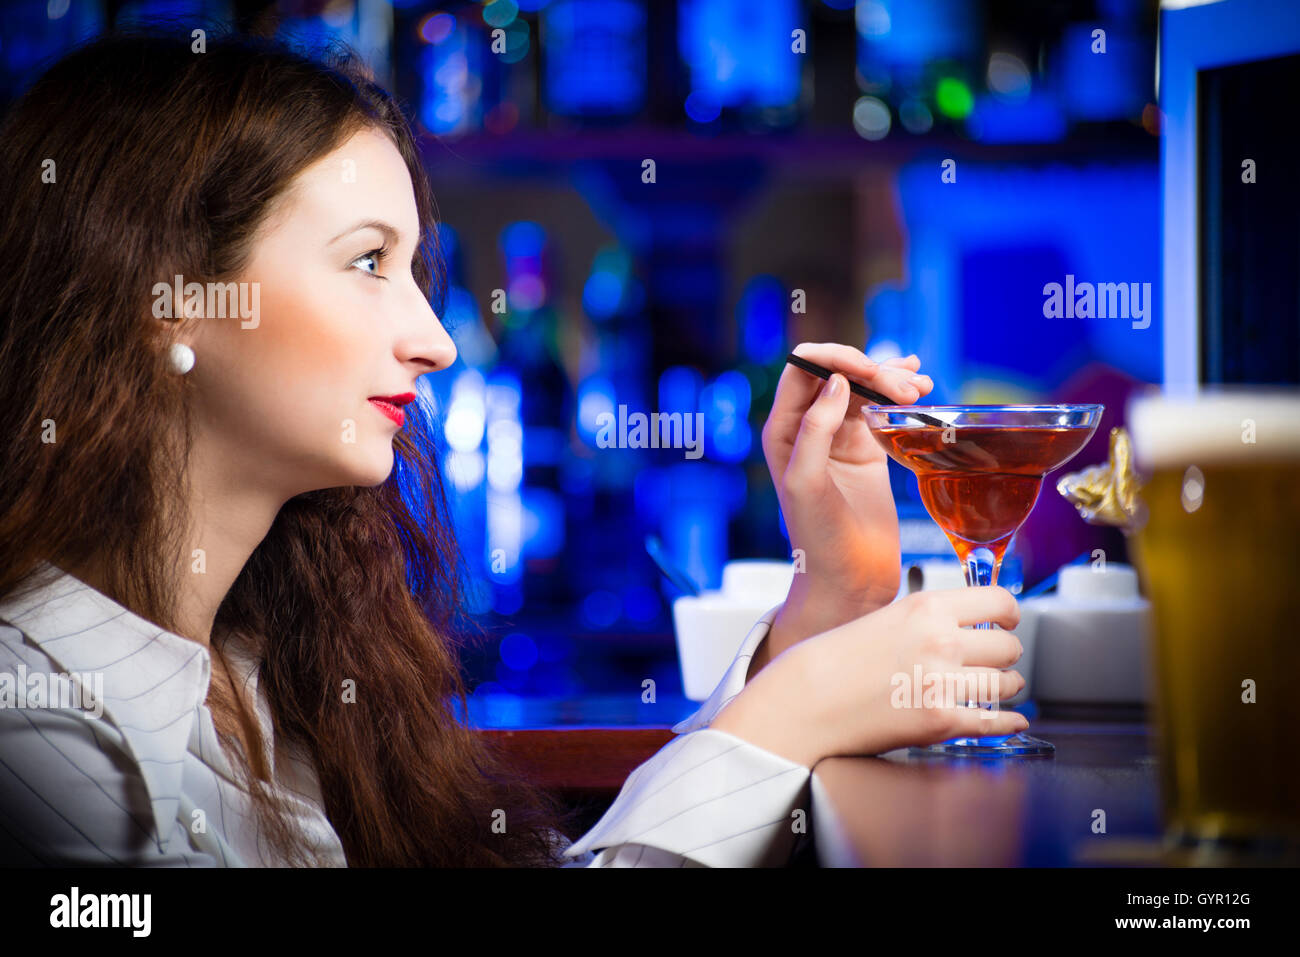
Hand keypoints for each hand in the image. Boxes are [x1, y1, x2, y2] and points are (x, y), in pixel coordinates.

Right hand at [714, 587, 1027, 766]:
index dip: (1009, 614)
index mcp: (926, 608)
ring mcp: (942, 682)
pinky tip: (1011, 718)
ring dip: (1007, 686)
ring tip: (998, 687)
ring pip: (1007, 682)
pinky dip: (1009, 720)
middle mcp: (940, 641)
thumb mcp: (886, 618)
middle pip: (1008, 645)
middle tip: (995, 661)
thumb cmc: (833, 661)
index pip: (998, 602)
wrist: (804, 700)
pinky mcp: (939, 721)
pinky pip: (995, 720)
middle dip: (1005, 655)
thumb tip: (967, 629)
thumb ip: (928, 620)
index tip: (1006, 622)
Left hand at [756, 342, 933, 672]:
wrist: (848, 580)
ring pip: (863, 387)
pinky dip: (900, 394)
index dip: (835, 358)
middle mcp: (809, 428)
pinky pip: (882, 409)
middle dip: (872, 370)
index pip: (803, 369)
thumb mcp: (806, 483)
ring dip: (891, 378)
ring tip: (919, 387)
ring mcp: (840, 438)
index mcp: (783, 430)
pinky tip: (921, 388)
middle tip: (906, 389)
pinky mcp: (867, 452)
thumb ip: (816, 429)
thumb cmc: (817, 539)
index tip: (869, 368)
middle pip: (839, 373)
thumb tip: (837, 382)